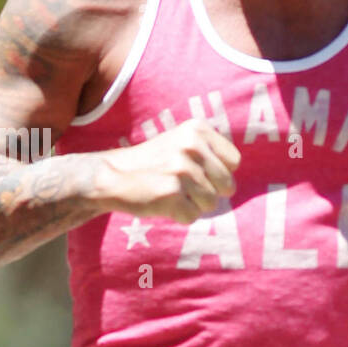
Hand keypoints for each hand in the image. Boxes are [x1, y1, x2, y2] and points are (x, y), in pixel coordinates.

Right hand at [100, 118, 239, 222]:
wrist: (111, 175)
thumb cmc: (152, 163)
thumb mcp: (182, 141)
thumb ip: (210, 152)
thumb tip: (235, 180)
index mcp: (197, 129)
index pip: (234, 161)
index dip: (218, 173)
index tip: (197, 173)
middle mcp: (192, 146)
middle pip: (227, 185)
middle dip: (208, 192)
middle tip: (182, 187)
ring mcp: (182, 170)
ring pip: (211, 203)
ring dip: (192, 205)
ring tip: (170, 193)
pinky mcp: (171, 194)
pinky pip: (193, 216)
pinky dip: (179, 216)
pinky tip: (162, 203)